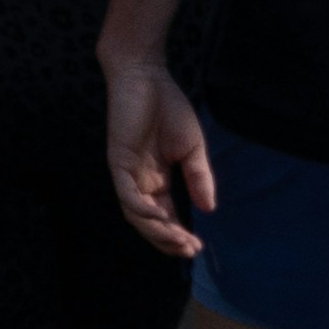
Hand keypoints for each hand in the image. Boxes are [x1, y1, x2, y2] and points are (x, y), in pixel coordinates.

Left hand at [101, 42, 215, 259]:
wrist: (147, 78)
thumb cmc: (169, 109)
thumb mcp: (192, 149)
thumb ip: (199, 178)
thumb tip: (210, 210)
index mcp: (155, 178)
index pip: (165, 214)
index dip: (178, 233)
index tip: (197, 247)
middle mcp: (139, 180)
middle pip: (149, 221)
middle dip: (168, 239)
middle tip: (189, 251)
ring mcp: (127, 172)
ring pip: (135, 213)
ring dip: (156, 230)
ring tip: (179, 241)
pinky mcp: (118, 160)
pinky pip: (126, 193)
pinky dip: (141, 209)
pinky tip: (159, 218)